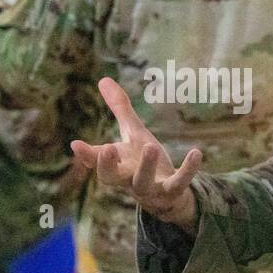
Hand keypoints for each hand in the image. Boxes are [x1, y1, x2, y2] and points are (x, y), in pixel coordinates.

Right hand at [71, 78, 202, 229]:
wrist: (167, 194)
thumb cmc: (144, 160)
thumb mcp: (133, 133)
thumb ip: (120, 109)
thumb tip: (103, 79)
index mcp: (116, 165)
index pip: (96, 162)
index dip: (87, 155)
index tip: (76, 145)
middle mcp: (128, 180)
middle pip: (112, 178)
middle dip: (108, 165)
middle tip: (106, 148)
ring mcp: (149, 189)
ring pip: (142, 183)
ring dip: (145, 166)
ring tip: (150, 146)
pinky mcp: (171, 192)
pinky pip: (179, 183)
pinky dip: (188, 170)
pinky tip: (196, 152)